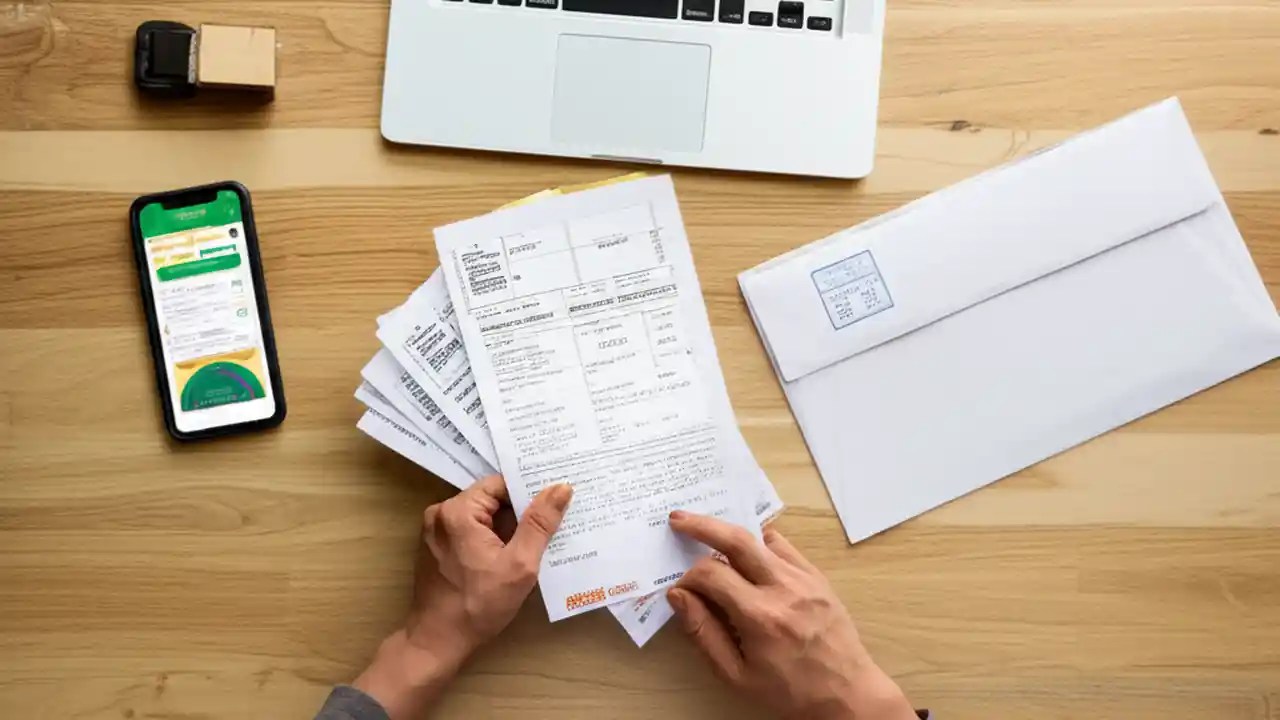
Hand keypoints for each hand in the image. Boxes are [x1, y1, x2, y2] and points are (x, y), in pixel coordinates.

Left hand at [354, 475, 572, 719]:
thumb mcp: (519, 565)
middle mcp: (440, 513)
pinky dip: (491, 537)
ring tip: (538, 536)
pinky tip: (513, 552)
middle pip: (490, 498)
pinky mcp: (436, 546)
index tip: (556, 500)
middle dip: (520, 510)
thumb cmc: (479, 605)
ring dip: (507, 525)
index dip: (529, 491)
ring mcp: (435, 530)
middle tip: (554, 518)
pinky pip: (470, 530)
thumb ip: (540, 523)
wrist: (438, 642)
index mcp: (457, 511)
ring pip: (482, 516)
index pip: (500, 484)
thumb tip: (561, 488)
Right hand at [666, 512, 914, 719]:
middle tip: (678, 519)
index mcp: (760, 617)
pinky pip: (784, 547)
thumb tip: (678, 596)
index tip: (681, 589)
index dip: (688, 578)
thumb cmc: (789, 692)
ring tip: (709, 531)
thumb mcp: (736, 675)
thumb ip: (703, 633)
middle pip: (737, 540)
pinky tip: (747, 550)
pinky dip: (760, 543)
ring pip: (761, 538)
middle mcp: (783, 589)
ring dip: (732, 532)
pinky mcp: (817, 577)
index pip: (711, 575)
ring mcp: (804, 578)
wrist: (846, 694)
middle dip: (702, 525)